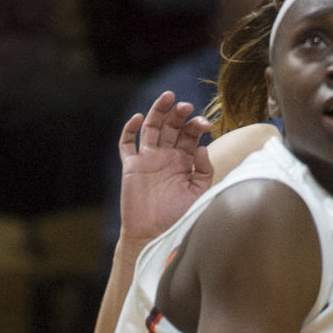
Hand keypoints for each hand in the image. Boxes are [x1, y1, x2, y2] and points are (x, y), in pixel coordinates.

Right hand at [118, 91, 212, 246]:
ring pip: (151, 127)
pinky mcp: (131, 166)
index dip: (197, 125)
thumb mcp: (198, 194)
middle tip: (185, 107)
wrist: (154, 235)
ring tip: (167, 97)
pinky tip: (138, 118)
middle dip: (178, 114)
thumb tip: (202, 147)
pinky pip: (127, 144)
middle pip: (171, 126)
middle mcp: (166, 157)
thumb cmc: (178, 218)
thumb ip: (204, 171)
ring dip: (158, 111)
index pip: (190, 135)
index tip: (205, 124)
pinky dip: (130, 129)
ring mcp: (148, 159)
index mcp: (184, 161)